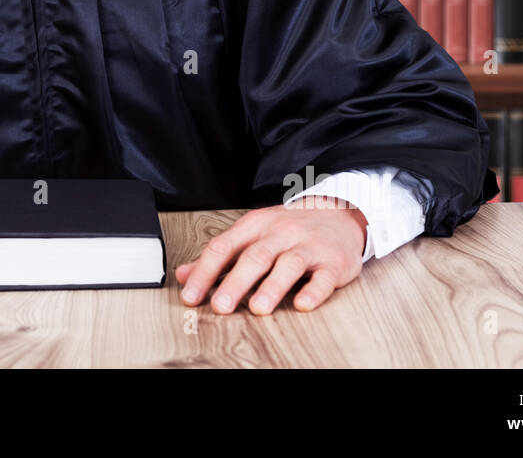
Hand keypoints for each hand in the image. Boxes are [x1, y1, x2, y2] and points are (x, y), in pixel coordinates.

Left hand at [175, 196, 367, 314]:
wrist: (339, 213)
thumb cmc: (289, 229)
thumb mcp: (251, 234)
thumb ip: (219, 256)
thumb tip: (184, 275)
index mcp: (255, 226)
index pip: (224, 247)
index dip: (205, 272)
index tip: (191, 296)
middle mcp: (280, 234)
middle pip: (255, 256)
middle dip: (235, 282)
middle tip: (220, 306)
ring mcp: (308, 247)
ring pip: (288, 264)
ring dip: (272, 287)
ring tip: (258, 308)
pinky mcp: (333, 262)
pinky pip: (323, 277)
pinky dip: (313, 291)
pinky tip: (302, 304)